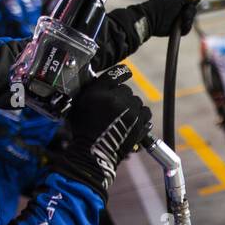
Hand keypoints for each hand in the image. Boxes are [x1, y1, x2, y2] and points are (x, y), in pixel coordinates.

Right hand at [53, 65, 150, 197]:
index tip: (126, 72)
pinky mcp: (139, 123)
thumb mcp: (79, 105)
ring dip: (131, 107)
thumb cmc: (83, 130)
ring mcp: (129, 111)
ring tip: (121, 118)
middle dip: (121, 97)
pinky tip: (132, 121)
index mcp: (98, 92)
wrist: (93, 152)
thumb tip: (104, 82)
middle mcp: (115, 99)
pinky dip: (140, 115)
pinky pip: (145, 112)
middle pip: (126, 90)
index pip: (114, 74)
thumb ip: (92, 90)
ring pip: (136, 101)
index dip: (122, 72)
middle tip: (114, 109)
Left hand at [138, 0, 199, 37]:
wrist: (151, 19)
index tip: (190, 3)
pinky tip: (182, 26)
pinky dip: (186, 28)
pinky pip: (186, 29)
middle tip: (185, 14)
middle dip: (190, 12)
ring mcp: (176, 20)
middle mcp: (177, 9)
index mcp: (177, 0)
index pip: (190, 1)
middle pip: (192, 11)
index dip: (192, 3)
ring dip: (189, 20)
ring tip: (183, 21)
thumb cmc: (162, 5)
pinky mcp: (176, 29)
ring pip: (190, 20)